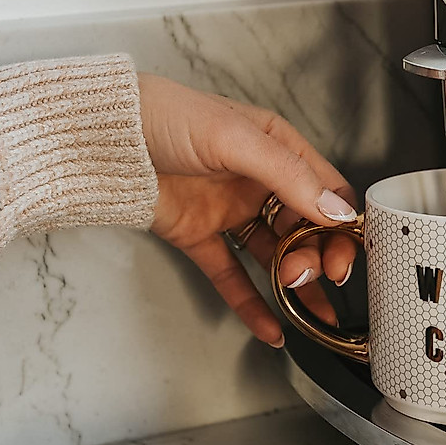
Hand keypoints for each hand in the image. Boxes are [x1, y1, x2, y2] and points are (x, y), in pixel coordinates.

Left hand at [137, 74, 358, 345]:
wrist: (99, 138)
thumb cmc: (164, 116)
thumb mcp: (235, 138)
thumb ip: (289, 177)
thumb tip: (335, 212)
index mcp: (277, 146)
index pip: (327, 190)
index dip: (342, 225)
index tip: (346, 254)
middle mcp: (259, 180)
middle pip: (305, 228)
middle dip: (315, 257)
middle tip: (308, 274)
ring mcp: (229, 210)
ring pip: (274, 256)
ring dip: (293, 284)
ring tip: (303, 309)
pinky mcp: (200, 236)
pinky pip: (232, 276)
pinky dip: (251, 304)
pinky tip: (271, 328)